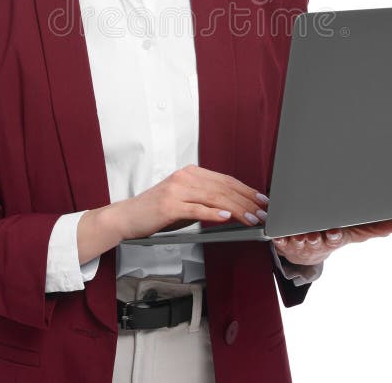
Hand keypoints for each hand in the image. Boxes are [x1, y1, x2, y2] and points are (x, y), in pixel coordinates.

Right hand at [108, 164, 268, 240]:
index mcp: (191, 173)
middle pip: (224, 188)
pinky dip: (214, 214)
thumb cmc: (157, 211)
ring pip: (215, 198)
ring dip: (238, 209)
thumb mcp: (184, 200)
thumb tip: (233, 208)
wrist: (127, 217)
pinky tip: (227, 218)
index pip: (225, 180)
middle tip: (263, 213)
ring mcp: (177, 190)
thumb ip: (205, 199)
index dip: (246, 190)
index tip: (262, 200)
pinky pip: (197, 209)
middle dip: (247, 201)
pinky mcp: (170, 205)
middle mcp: (185, 177)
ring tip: (252, 218)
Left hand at [272, 217, 391, 265]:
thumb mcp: (353, 232)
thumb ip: (375, 227)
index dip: (333, 236)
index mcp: (332, 238)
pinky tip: (274, 230)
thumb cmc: (332, 235)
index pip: (334, 238)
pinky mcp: (281, 239)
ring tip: (294, 233)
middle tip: (312, 234)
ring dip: (294, 237)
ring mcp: (297, 241)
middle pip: (314, 240)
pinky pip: (277, 237)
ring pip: (295, 240)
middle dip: (313, 237)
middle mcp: (315, 241)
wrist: (307, 248)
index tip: (333, 232)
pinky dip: (276, 234)